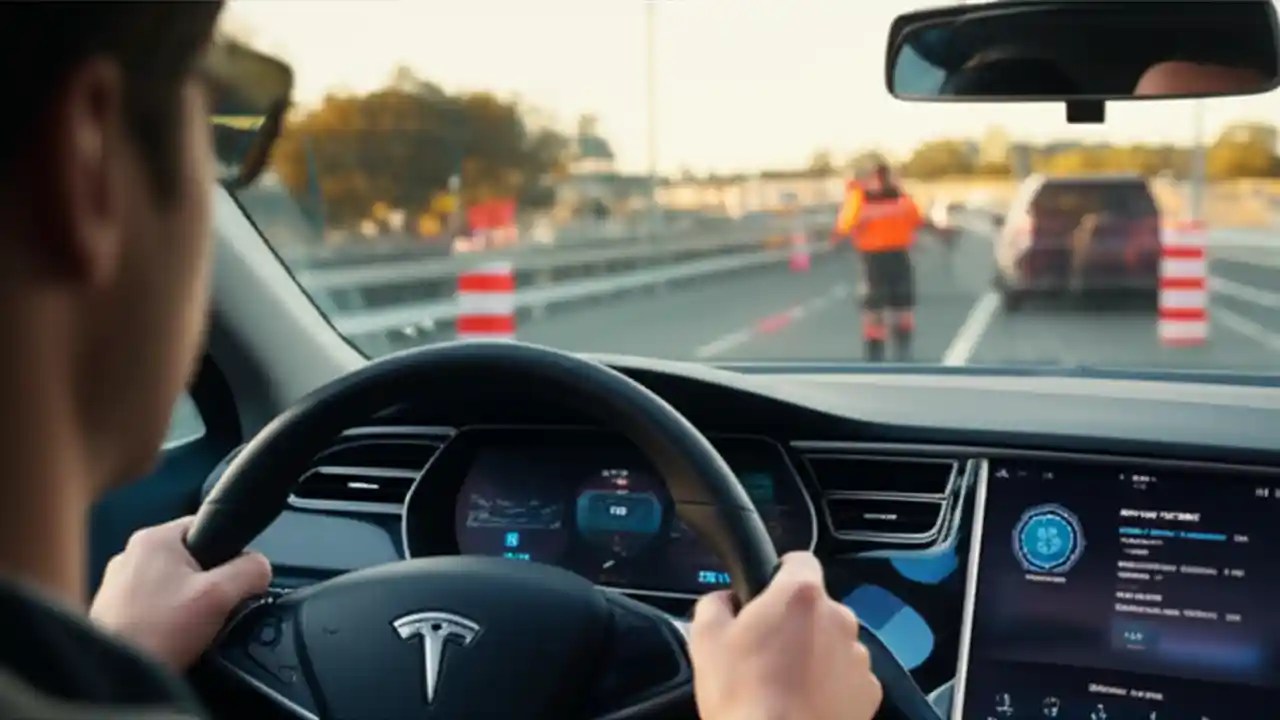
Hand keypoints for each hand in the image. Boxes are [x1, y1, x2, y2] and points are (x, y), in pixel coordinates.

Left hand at [90, 516, 271, 670]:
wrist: (115, 677)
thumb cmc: (156, 633)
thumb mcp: (220, 596)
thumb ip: (250, 571)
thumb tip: (261, 567)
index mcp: (154, 538)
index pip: (208, 527)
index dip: (231, 554)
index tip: (233, 582)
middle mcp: (131, 555)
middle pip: (193, 559)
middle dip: (209, 585)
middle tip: (213, 611)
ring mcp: (118, 584)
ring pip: (174, 586)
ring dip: (187, 605)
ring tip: (190, 630)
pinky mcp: (112, 611)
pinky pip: (154, 607)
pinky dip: (167, 621)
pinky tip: (171, 639)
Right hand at [689, 552, 881, 719]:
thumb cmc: (743, 694)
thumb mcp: (706, 638)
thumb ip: (716, 603)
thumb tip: (725, 600)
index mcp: (800, 595)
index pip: (799, 560)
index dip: (779, 573)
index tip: (766, 593)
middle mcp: (838, 618)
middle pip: (815, 606)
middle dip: (794, 621)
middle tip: (765, 648)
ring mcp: (858, 656)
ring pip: (832, 641)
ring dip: (814, 652)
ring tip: (784, 682)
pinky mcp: (869, 691)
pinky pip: (846, 676)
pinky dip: (831, 684)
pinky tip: (805, 701)